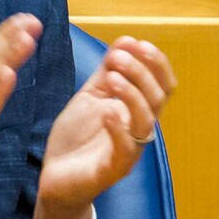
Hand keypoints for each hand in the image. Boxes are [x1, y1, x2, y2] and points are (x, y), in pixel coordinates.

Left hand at [34, 35, 176, 218]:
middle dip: (141, 72)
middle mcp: (139, 129)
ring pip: (146, 121)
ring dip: (132, 94)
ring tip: (111, 78)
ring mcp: (129, 149)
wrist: (54, 178)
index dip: (156, 62)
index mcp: (138, 109)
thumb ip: (107, 71)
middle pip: (158, 97)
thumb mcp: (91, 96)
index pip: (163, 83)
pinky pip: (126, 149)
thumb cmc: (76, 138)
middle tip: (117, 56)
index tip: (136, 43)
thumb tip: (126, 40)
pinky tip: (107, 111)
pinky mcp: (113, 169)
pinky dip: (119, 127)